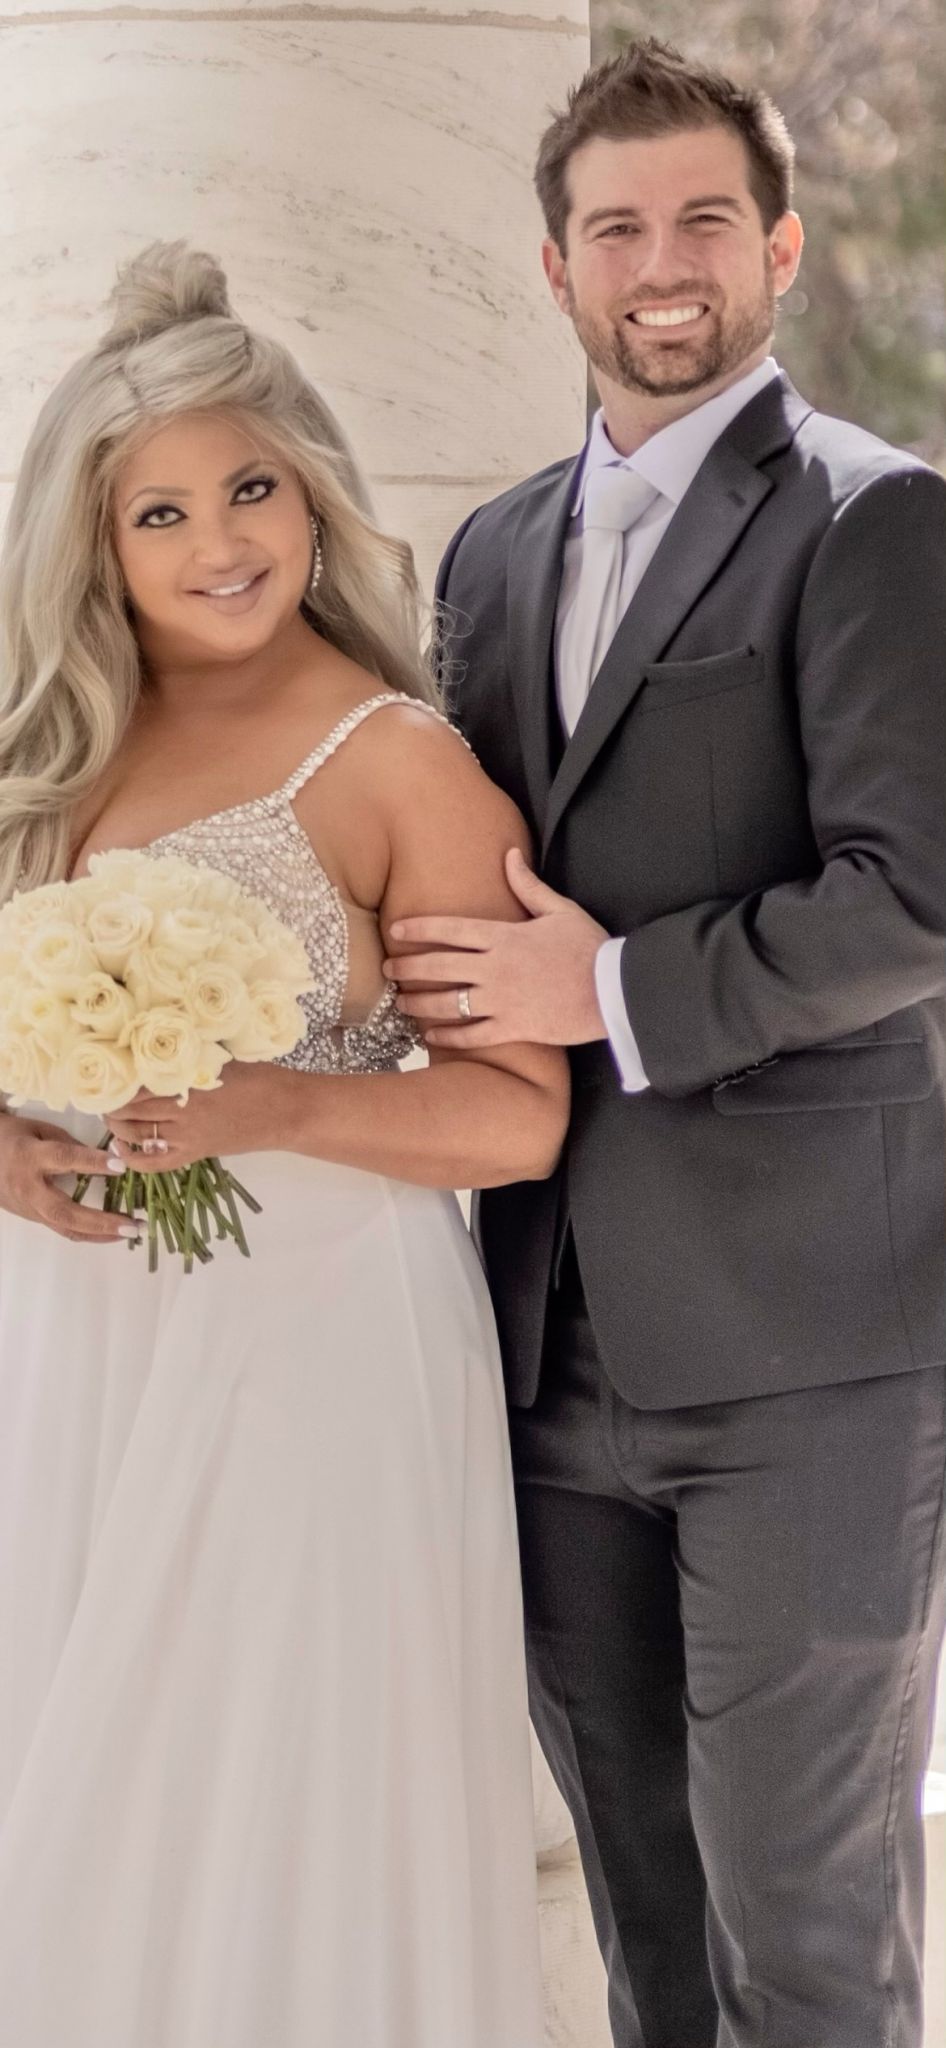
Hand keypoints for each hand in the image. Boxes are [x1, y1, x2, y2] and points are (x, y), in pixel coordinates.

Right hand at [0, 1110, 132, 1243]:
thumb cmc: (12, 1137)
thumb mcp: (40, 1130)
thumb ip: (71, 1144)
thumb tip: (106, 1158)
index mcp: (29, 1156)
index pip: (64, 1159)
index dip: (92, 1163)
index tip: (121, 1167)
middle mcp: (28, 1188)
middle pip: (65, 1212)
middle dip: (101, 1222)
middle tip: (132, 1224)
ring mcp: (29, 1208)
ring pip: (65, 1228)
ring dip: (101, 1234)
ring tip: (131, 1231)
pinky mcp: (32, 1218)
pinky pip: (63, 1229)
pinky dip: (89, 1233)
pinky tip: (111, 1232)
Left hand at [107, 1061, 297, 1172]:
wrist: (286, 1110)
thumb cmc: (259, 1078)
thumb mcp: (221, 1060)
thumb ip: (189, 1059)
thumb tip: (160, 1050)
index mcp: (185, 1082)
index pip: (135, 1085)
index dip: (115, 1083)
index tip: (107, 1077)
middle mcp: (180, 1110)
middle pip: (129, 1111)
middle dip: (111, 1105)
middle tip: (105, 1097)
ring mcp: (187, 1135)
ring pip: (137, 1135)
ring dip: (118, 1128)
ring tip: (112, 1118)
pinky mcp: (195, 1153)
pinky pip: (156, 1163)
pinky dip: (134, 1161)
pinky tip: (122, 1153)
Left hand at [384, 847, 609, 1048]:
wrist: (614, 991)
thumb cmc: (590, 947)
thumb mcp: (561, 910)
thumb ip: (529, 885)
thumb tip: (510, 855)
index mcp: (505, 936)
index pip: (451, 929)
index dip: (419, 929)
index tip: (396, 932)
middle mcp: (496, 968)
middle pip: (440, 966)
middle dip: (408, 967)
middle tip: (386, 970)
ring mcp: (502, 1000)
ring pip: (448, 1003)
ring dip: (420, 1004)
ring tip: (401, 1005)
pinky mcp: (514, 1028)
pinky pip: (472, 1036)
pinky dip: (448, 1039)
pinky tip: (430, 1038)